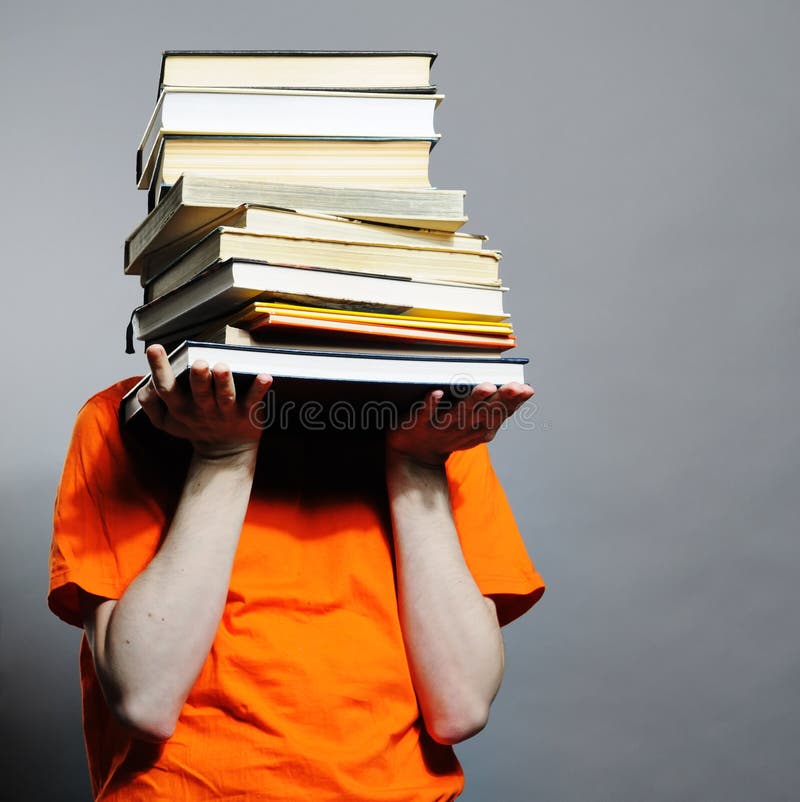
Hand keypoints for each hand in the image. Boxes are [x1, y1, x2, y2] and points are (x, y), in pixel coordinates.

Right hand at [136, 344, 272, 458]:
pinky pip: (254, 401)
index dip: (159, 369)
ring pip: (225, 397)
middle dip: (198, 378)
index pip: (166, 388)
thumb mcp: (167, 421)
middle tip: (199, 363)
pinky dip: (259, 389)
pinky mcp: (247, 414)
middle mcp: (203, 410)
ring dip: (224, 382)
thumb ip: (150, 403)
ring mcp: (226, 412)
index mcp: (181, 408)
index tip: (155, 347)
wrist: (225, 452)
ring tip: (223, 367)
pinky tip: (265, 377)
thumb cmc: (194, 426)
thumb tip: (145, 383)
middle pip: (199, 394)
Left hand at [386, 382, 533, 467]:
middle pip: (485, 413)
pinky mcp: (421, 425)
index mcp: (479, 428)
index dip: (514, 402)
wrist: (415, 452)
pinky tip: (437, 392)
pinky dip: (431, 404)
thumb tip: (524, 388)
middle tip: (515, 386)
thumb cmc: (450, 430)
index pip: (500, 413)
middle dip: (501, 399)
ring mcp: (443, 427)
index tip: (527, 389)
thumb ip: (496, 407)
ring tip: (487, 386)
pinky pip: (426, 414)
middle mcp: (464, 428)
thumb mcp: (478, 423)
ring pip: (460, 413)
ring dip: (474, 400)